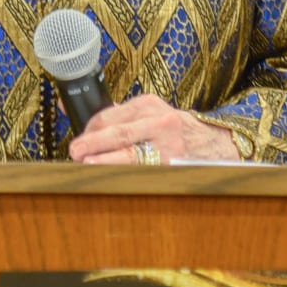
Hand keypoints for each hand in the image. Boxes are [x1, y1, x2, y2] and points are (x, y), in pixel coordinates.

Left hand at [67, 94, 243, 164]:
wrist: (214, 144)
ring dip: (105, 161)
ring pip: (131, 155)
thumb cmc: (174, 131)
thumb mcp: (149, 114)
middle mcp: (160, 123)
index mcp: (149, 106)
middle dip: (93, 143)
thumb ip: (119, 116)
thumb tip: (73, 111)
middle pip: (119, 133)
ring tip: (88, 165)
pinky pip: (143, 172)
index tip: (79, 139)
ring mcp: (168, 147)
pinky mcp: (173, 167)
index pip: (111, 116)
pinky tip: (111, 180)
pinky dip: (124, 176)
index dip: (90, 129)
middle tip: (75, 151)